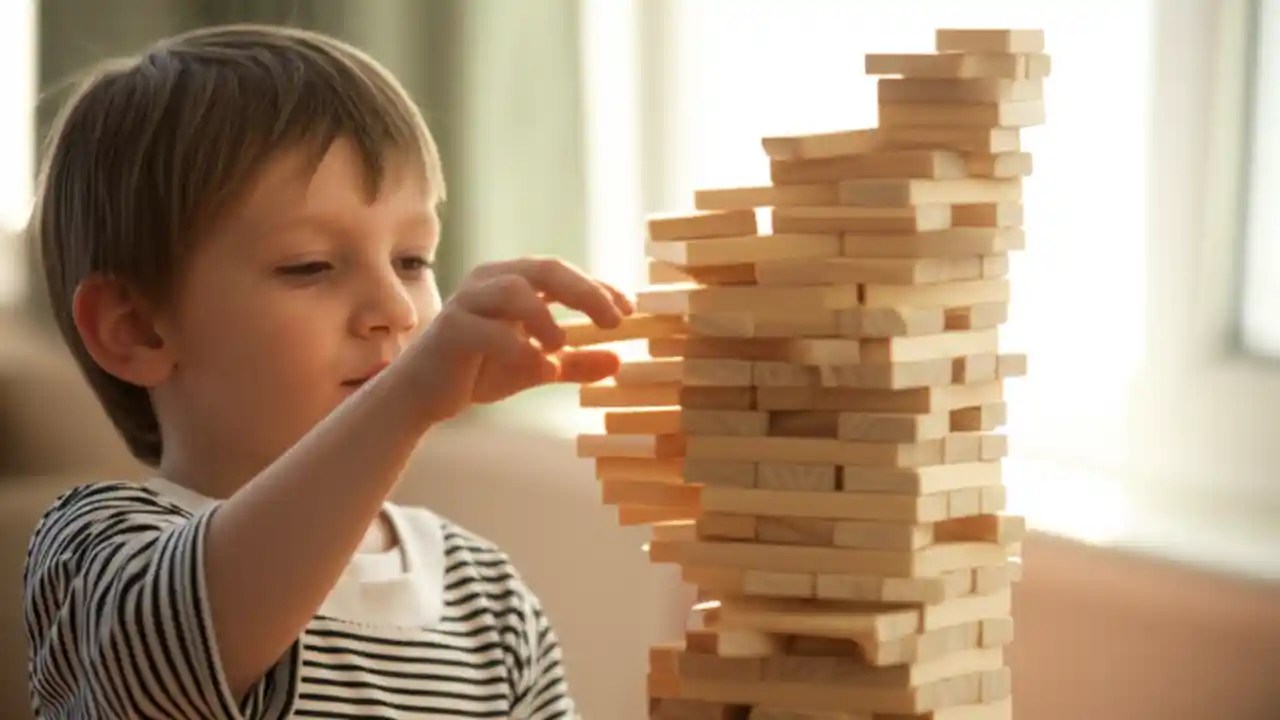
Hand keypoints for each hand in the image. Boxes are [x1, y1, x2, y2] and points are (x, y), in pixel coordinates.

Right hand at [409, 257, 632, 422]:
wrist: (424, 394)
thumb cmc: (478, 370)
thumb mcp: (537, 366)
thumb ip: (575, 362)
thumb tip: (620, 361)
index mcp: (513, 281)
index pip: (563, 273)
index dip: (598, 287)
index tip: (629, 310)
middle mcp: (491, 281)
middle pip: (545, 269)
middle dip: (584, 292)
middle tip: (614, 321)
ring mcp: (468, 302)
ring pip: (514, 290)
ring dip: (546, 316)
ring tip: (562, 345)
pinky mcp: (450, 330)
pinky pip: (486, 330)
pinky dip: (518, 348)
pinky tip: (541, 369)